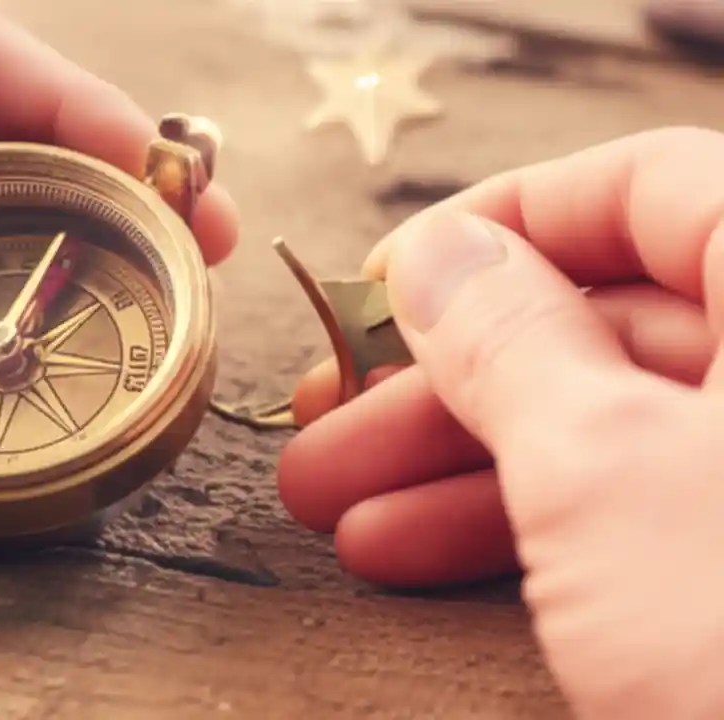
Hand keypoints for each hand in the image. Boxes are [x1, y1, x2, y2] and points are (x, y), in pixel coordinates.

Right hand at [278, 127, 723, 716]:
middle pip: (604, 322)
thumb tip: (436, 256)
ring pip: (600, 425)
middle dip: (440, 378)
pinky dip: (514, 523)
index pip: (649, 186)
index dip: (503, 220)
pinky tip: (403, 550)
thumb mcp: (602, 468)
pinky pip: (626, 508)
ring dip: (449, 462)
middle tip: (326, 413)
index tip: (388, 279)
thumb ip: (508, 340)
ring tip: (330, 506)